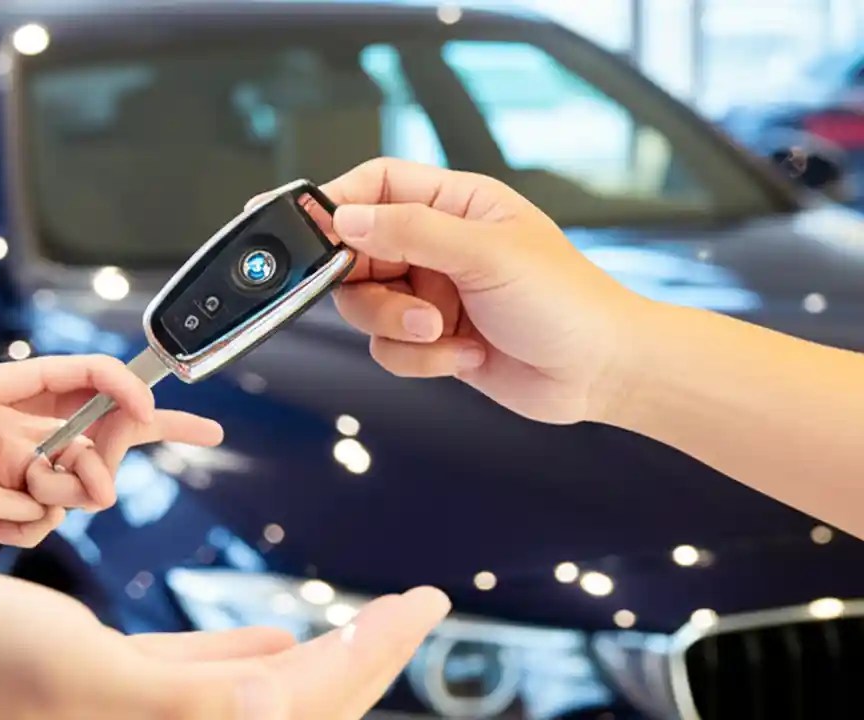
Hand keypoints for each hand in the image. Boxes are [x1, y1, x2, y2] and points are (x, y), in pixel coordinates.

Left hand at [0, 355, 223, 567]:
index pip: (84, 375)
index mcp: (7, 389)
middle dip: (106, 459)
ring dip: (60, 497)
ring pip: (81, 479)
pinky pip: (54, 515)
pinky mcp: (17, 501)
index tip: (147, 411)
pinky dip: (30, 526)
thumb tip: (79, 461)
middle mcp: (21, 425)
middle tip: (98, 486)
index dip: (124, 388)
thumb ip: (29, 418)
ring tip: (16, 506)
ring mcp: (22, 465)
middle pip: (101, 428)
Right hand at [0, 572, 450, 718]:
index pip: (312, 702)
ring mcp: (154, 713)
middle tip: (420, 606)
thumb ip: (189, 694)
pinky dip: (256, 659)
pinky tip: (283, 641)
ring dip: (326, 655)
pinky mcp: (125, 689)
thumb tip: (287, 698)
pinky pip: (212, 678)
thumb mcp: (91, 674)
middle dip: (370, 654)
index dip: (377, 652)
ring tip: (371, 624)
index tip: (425, 604)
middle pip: (306, 700)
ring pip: (267, 688)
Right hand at [312, 158, 647, 423]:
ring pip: (366, 307)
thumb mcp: (486, 255)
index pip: (378, 185)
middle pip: (357, 252)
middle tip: (399, 300)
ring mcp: (432, 293)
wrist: (601, 373)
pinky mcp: (432, 338)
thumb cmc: (570, 302)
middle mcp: (438, 245)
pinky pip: (388, 348)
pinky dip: (419, 358)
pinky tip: (464, 355)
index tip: (307, 225)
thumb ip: (412, 231)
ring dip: (399, 328)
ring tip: (443, 332)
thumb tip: (347, 216)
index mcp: (455, 205)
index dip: (338, 201)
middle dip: (370, 287)